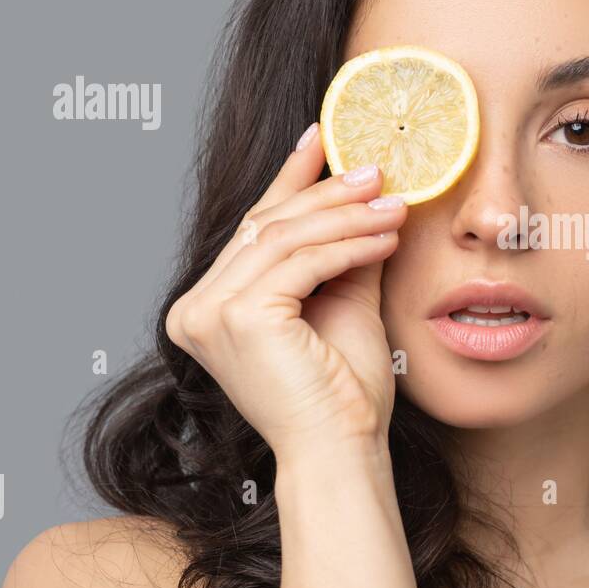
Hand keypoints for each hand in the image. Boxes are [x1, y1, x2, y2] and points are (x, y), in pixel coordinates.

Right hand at [166, 123, 407, 465]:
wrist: (343, 448)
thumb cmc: (341, 390)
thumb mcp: (341, 301)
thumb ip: (341, 251)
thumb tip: (367, 195)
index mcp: (209, 307)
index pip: (255, 229)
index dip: (290, 179)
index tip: (322, 139)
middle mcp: (195, 309)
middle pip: (267, 227)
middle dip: (327, 193)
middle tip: (376, 170)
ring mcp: (210, 314)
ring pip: (285, 239)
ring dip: (346, 215)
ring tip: (393, 203)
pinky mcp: (239, 318)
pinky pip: (303, 263)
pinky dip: (348, 244)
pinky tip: (385, 237)